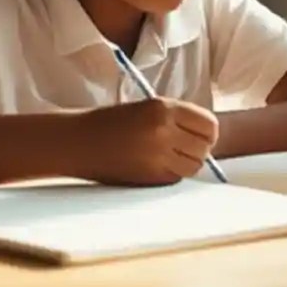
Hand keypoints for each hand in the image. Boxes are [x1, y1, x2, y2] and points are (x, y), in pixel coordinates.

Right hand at [78, 97, 218, 185]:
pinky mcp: (149, 177)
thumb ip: (176, 117)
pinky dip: (173, 173)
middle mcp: (163, 132)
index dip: (208, 131)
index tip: (201, 134)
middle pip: (204, 147)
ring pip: (194, 165)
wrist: (77, 141)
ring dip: (188, 162)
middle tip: (185, 146)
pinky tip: (157, 165)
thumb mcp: (146, 108)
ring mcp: (157, 157)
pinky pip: (176, 177)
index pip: (208, 124)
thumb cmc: (110, 121)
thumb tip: (205, 134)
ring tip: (171, 156)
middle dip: (199, 148)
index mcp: (163, 108)